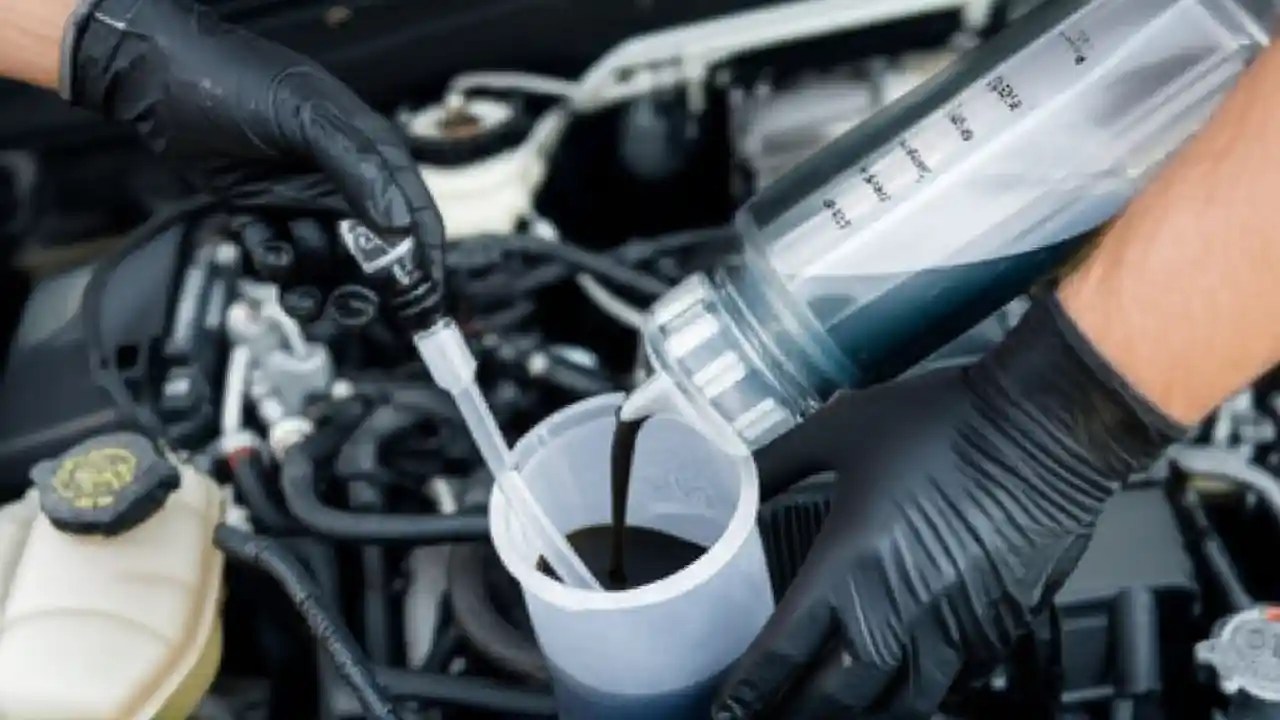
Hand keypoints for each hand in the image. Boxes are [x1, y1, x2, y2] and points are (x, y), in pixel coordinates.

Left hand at [62, 0, 443, 324]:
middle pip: (372, 253)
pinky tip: (267, 249)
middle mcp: (343, 181)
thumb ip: (358, 169)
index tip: (421, 303)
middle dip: (363, 287)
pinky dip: (276, 264)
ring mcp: (302, 198)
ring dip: (316, 285)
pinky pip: (281, 256)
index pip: (413, 216)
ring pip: (325, 263)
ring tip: (300, 293)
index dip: (422, 261)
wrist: (156, 73)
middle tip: (348, 306)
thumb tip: (397, 226)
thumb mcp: (306, 118)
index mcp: (370, 153)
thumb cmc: (233, 77)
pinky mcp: (263, 211)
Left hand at [713, 298, 1182, 719]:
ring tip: (835, 711)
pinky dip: (918, 691)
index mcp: (848, 567)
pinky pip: (951, 683)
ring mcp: (953, 629)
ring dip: (859, 714)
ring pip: (896, 706)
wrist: (1044, 424)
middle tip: (771, 717)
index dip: (748, 692)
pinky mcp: (998, 629)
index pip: (782, 654)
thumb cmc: (943, 422)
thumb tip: (738, 476)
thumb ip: (780, 461)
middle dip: (794, 713)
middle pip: (833, 698)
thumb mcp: (839, 428)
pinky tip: (903, 683)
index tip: (728, 709)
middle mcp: (898, 613)